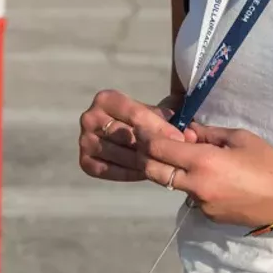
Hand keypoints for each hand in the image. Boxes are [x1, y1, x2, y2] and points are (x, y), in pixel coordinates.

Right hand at [78, 90, 193, 182]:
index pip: (135, 114)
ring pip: (121, 156)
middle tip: (176, 157)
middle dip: (154, 147)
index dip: (160, 127)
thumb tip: (188, 134)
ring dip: (144, 163)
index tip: (181, 139)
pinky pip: (110, 171)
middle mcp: (89, 118)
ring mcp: (84, 140)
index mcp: (105, 99)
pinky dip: (129, 173)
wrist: (121, 135)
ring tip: (164, 166)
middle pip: (128, 136)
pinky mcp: (84, 161)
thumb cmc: (143, 121)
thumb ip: (168, 120)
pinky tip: (145, 172)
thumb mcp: (154, 114)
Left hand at [138, 122, 272, 228]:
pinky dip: (189, 184)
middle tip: (152, 143)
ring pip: (169, 184)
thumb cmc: (269, 163)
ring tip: (181, 156)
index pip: (158, 148)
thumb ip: (207, 133)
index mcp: (203, 161)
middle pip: (153, 171)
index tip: (145, 128)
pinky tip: (206, 176)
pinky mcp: (208, 216)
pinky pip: (189, 196)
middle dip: (146, 156)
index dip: (147, 137)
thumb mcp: (239, 137)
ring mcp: (201, 204)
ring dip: (167, 170)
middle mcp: (196, 185)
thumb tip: (186, 131)